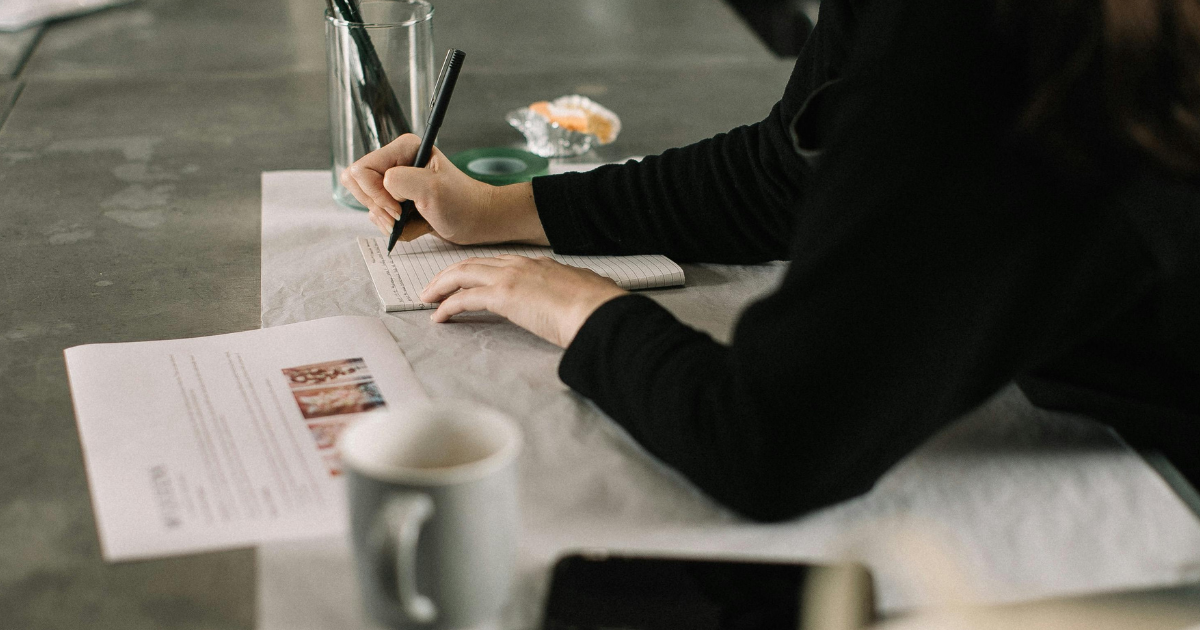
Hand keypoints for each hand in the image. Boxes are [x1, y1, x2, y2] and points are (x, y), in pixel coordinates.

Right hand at [339, 134, 547, 245]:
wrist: (478, 221)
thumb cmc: (462, 203)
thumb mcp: (432, 189)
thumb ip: (400, 181)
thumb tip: (381, 184)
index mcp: (402, 149)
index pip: (361, 170)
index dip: (375, 194)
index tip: (399, 209)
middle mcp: (395, 162)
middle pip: (357, 186)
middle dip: (378, 208)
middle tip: (402, 216)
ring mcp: (394, 183)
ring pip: (367, 205)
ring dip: (388, 221)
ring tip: (413, 220)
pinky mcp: (396, 201)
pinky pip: (378, 218)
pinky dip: (396, 229)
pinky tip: (417, 225)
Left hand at [420, 255, 628, 346]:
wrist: (599, 311)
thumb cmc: (598, 307)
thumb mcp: (583, 293)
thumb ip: (571, 295)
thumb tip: (574, 302)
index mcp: (540, 264)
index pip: (498, 264)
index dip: (478, 272)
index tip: (466, 282)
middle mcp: (521, 265)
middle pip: (474, 264)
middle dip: (449, 275)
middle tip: (434, 288)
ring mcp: (511, 278)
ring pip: (463, 274)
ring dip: (441, 286)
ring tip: (428, 299)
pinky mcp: (503, 296)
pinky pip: (464, 298)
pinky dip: (447, 306)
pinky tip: (439, 317)